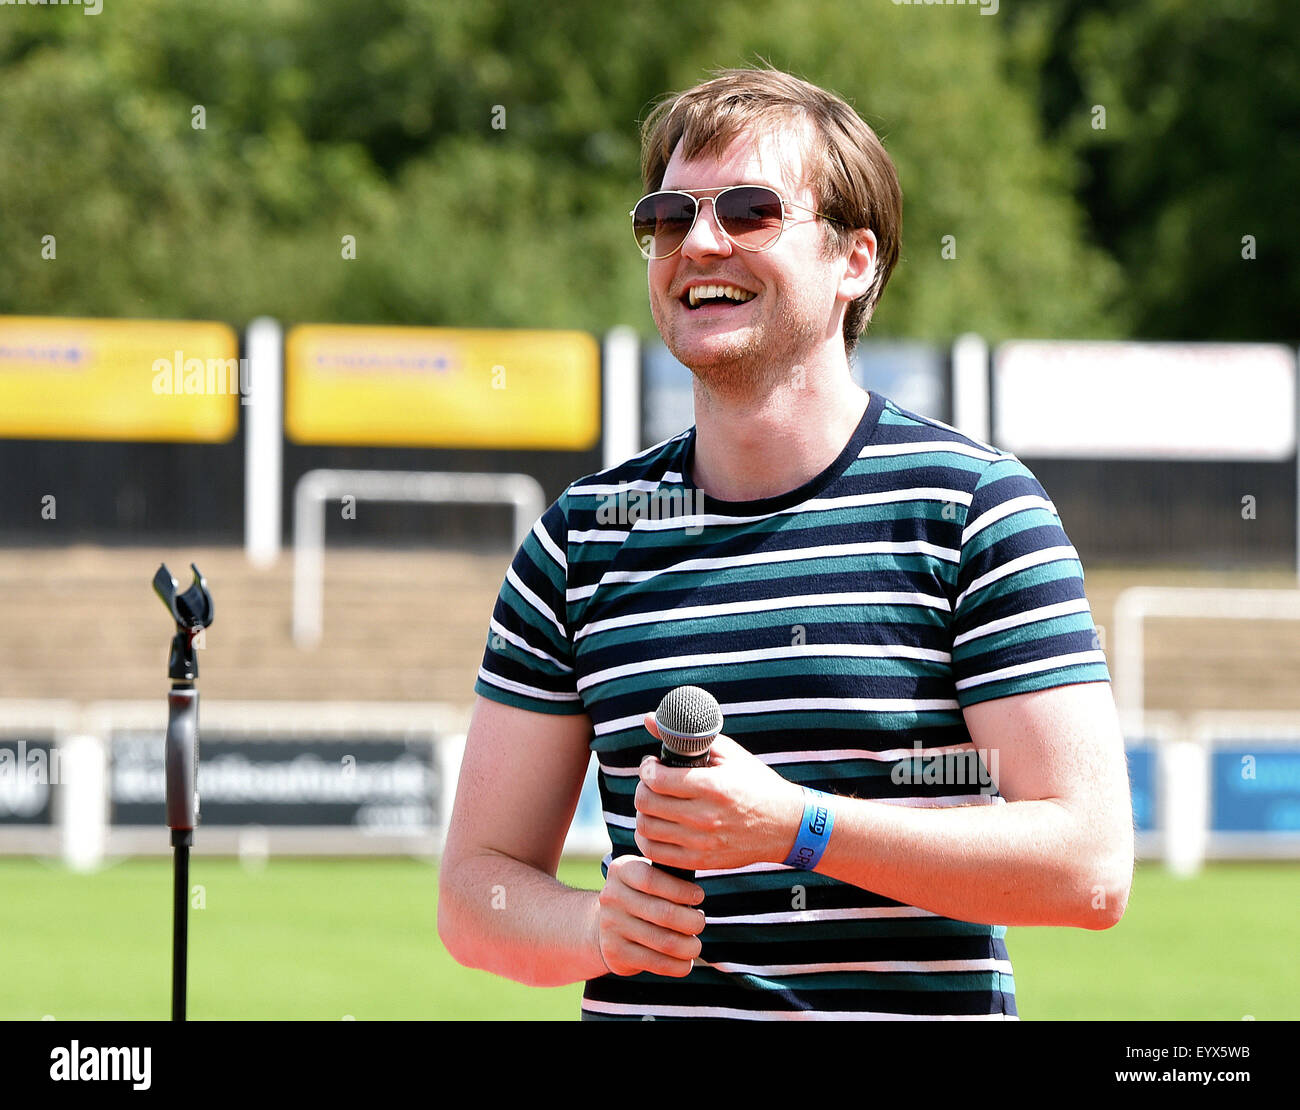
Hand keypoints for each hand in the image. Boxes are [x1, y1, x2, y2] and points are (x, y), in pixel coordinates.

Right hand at [593, 855, 705, 977]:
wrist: (606, 925)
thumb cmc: (641, 896)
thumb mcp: (647, 876)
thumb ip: (668, 877)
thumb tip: (697, 894)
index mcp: (622, 871)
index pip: (652, 879)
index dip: (681, 890)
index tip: (698, 896)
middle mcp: (612, 897)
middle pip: (664, 913)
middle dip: (692, 921)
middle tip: (699, 923)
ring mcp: (611, 926)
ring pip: (664, 942)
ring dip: (689, 946)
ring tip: (695, 945)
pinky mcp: (616, 953)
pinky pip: (656, 963)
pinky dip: (678, 965)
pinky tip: (686, 962)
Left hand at [635, 715, 804, 871]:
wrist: (786, 826)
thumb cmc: (757, 784)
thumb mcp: (729, 754)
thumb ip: (689, 737)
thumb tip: (651, 719)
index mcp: (713, 786)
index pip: (658, 780)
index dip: (647, 769)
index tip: (652, 765)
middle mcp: (705, 817)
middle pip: (647, 803)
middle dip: (643, 788)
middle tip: (651, 783)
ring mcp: (702, 843)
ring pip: (647, 829)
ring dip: (643, 812)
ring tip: (654, 803)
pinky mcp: (701, 862)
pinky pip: (656, 854)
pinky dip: (647, 839)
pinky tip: (655, 826)